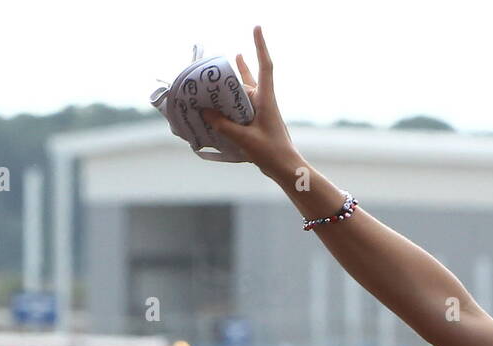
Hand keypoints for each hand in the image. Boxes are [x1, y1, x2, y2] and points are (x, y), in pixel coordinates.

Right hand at [200, 27, 298, 175]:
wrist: (286, 170)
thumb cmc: (271, 153)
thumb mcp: (244, 139)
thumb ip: (224, 125)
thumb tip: (206, 112)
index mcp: (266, 100)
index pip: (264, 66)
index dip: (260, 46)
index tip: (256, 28)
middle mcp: (265, 102)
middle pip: (252, 79)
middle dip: (242, 67)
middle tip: (231, 55)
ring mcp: (263, 113)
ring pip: (246, 94)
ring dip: (234, 86)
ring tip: (224, 77)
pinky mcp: (259, 125)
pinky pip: (243, 110)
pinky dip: (232, 107)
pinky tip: (221, 109)